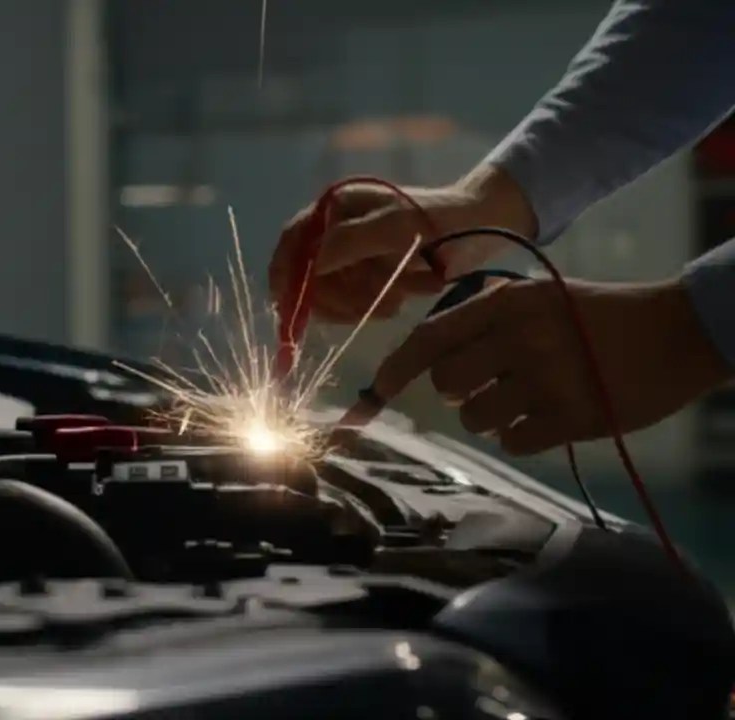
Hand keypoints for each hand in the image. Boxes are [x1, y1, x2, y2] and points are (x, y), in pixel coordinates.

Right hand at [269, 166, 538, 324]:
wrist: (481, 225)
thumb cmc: (440, 220)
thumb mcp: (395, 227)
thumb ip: (349, 242)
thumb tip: (309, 266)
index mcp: (333, 207)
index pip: (291, 243)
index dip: (286, 276)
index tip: (291, 307)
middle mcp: (333, 228)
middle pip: (308, 276)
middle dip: (337, 297)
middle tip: (371, 308)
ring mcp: (349, 253)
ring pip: (330, 294)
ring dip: (359, 304)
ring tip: (396, 302)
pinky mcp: (366, 273)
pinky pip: (352, 301)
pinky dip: (371, 306)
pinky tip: (398, 301)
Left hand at [369, 276, 730, 454]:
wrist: (674, 334)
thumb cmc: (595, 315)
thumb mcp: (538, 296)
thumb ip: (484, 315)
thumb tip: (426, 350)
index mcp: (508, 304)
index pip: (431, 338)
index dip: (397, 368)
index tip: (377, 390)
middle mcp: (521, 338)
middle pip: (447, 383)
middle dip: (459, 390)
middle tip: (490, 381)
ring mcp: (547, 380)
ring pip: (475, 418)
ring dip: (490, 415)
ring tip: (523, 397)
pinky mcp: (572, 417)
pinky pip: (512, 442)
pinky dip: (521, 435)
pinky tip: (547, 416)